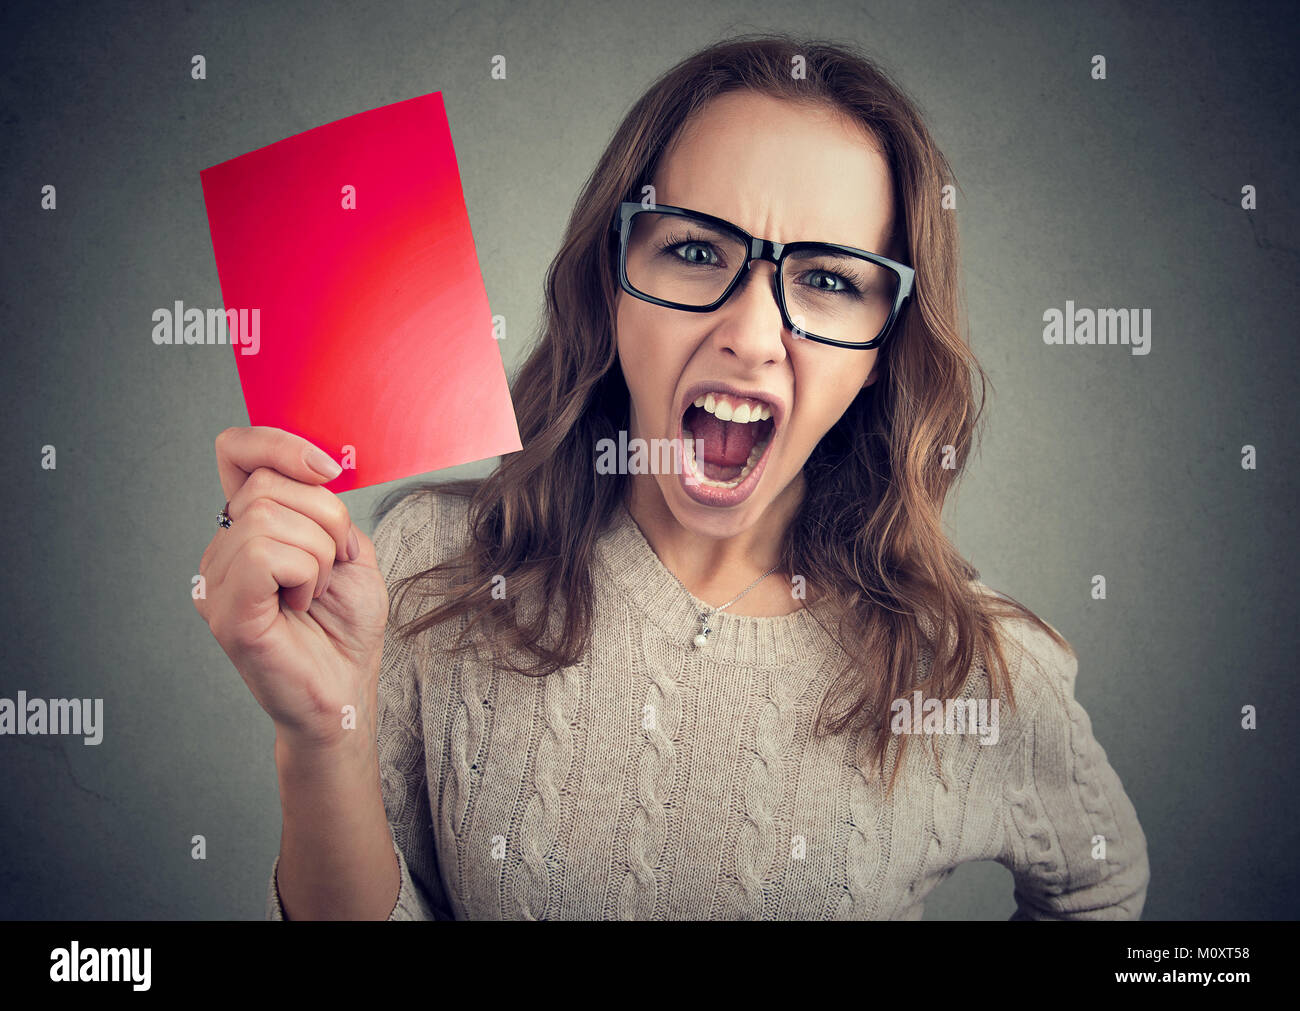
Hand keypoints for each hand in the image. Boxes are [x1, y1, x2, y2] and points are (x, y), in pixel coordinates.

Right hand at [194, 426, 389, 752]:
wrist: (346, 691)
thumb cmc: (345, 628)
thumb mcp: (350, 549)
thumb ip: (325, 507)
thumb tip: (314, 471)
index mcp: (247, 529)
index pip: (236, 452)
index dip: (278, 444)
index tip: (328, 470)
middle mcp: (221, 551)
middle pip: (268, 484)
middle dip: (326, 517)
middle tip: (333, 567)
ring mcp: (216, 583)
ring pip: (269, 517)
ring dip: (320, 553)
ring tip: (315, 592)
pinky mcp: (228, 612)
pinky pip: (264, 554)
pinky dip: (304, 572)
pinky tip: (302, 603)